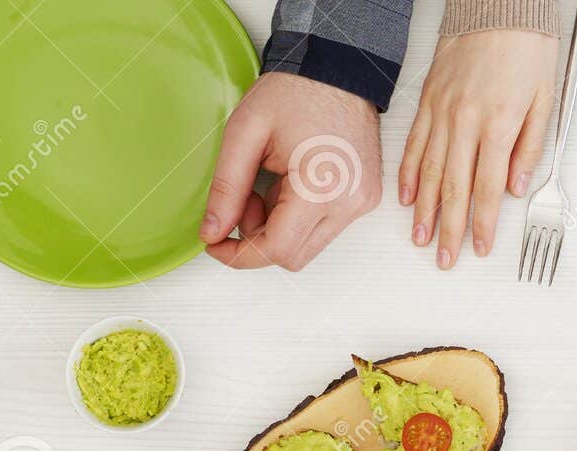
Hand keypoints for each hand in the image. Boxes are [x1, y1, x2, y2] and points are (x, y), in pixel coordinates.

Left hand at [200, 72, 380, 270]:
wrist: (338, 67)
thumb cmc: (297, 90)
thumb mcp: (246, 133)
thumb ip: (226, 188)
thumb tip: (212, 232)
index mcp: (321, 188)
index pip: (277, 250)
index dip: (239, 255)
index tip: (215, 244)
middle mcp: (349, 204)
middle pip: (293, 257)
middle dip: (259, 239)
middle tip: (246, 200)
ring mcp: (361, 203)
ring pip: (308, 247)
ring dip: (279, 230)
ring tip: (270, 186)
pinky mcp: (364, 199)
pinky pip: (324, 229)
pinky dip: (298, 218)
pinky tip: (291, 184)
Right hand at [399, 31, 557, 267]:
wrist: (497, 5)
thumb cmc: (525, 46)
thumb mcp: (544, 98)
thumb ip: (529, 147)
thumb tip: (516, 187)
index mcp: (499, 124)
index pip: (488, 188)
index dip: (483, 224)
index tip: (479, 247)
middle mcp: (466, 121)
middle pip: (455, 189)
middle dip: (450, 230)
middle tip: (445, 259)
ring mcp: (442, 112)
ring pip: (431, 172)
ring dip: (426, 212)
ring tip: (421, 239)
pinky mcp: (428, 101)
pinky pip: (415, 144)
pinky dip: (410, 174)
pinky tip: (408, 198)